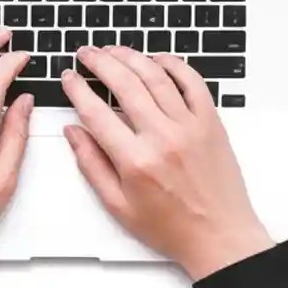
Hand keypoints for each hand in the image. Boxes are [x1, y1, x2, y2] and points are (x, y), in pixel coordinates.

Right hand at [61, 46, 273, 279]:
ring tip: (114, 50)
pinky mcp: (211, 122)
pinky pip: (192, 82)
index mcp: (135, 161)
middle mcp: (162, 138)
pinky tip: (157, 59)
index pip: (96, 112)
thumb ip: (91, 164)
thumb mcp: (118, 205)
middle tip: (86, 53)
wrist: (219, 237)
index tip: (68, 77)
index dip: (77, 89)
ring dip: (131, 56)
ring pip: (156, 76)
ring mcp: (190, 126)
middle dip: (99, 62)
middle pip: (124, 83)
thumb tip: (73, 131)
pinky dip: (174, 64)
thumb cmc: (171, 227)